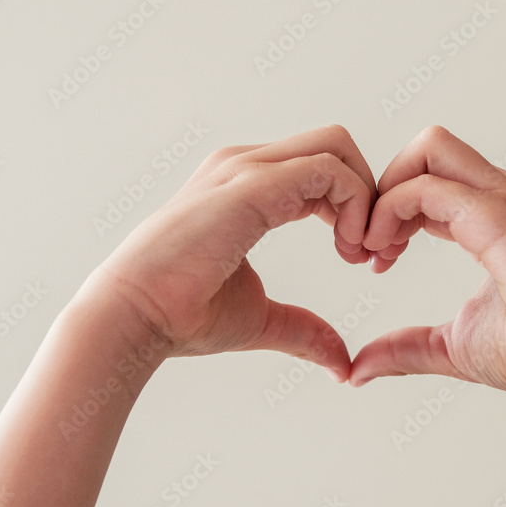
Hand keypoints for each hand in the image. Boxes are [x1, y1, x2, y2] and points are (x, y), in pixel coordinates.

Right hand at [91, 125, 377, 380]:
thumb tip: (340, 361)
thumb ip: (303, 330)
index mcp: (246, 186)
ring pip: (335, 146)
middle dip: (368, 192)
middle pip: (335, 145)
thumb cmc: (181, 314)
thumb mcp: (259, 318)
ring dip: (364, 197)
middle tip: (371, 252)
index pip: (323, 168)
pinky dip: (354, 203)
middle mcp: (246, 166)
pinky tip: (348, 248)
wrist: (134, 317)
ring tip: (359, 252)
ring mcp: (246, 169)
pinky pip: (327, 170)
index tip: (364, 260)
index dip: (356, 208)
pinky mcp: (252, 186)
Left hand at [350, 126, 505, 402]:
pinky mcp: (501, 217)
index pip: (430, 177)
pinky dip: (393, 208)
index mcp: (497, 215)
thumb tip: (359, 369)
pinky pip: (430, 187)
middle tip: (367, 242)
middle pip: (428, 148)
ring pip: (429, 148)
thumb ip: (405, 347)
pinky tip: (385, 249)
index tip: (374, 258)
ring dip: (386, 192)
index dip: (391, 208)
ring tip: (374, 246)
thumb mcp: (451, 345)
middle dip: (384, 184)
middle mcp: (505, 195)